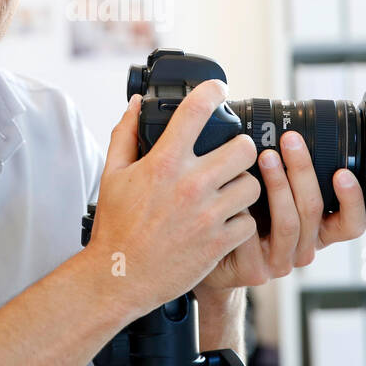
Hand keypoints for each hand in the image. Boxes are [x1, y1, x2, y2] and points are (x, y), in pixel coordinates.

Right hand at [86, 80, 261, 316]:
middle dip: (240, 148)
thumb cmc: (116, 227)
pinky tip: (225, 221)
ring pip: (252, 184)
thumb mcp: (112, 175)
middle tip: (232, 156)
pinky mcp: (217, 242)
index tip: (218, 89)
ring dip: (243, 186)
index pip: (196, 111)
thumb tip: (137, 105)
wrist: (119, 276)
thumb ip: (126, 134)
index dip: (212, 91)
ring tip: (229, 192)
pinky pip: (248, 221)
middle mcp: (189, 184)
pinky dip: (241, 221)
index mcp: (163, 163)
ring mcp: (207, 215)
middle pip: (243, 147)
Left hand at [195, 129, 365, 294]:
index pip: (351, 224)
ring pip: (288, 222)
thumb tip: (288, 132)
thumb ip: (286, 178)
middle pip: (313, 210)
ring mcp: (281, 263)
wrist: (214, 258)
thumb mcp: (272, 199)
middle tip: (290, 141)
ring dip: (278, 185)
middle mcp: (304, 249)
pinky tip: (234, 188)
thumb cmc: (246, 219)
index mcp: (318, 232)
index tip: (341, 171)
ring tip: (265, 157)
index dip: (352, 200)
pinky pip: (252, 236)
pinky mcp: (255, 271)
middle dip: (303, 170)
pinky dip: (245, 208)